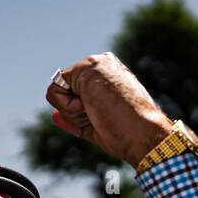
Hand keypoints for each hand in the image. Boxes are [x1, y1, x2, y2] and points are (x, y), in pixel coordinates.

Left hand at [45, 52, 173, 166]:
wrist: (142, 133)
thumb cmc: (126, 133)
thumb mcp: (95, 124)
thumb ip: (75, 117)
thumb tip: (54, 115)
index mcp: (107, 74)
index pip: (75, 92)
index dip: (79, 113)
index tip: (102, 119)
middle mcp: (100, 64)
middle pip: (65, 91)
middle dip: (75, 112)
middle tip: (101, 116)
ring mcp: (94, 63)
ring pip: (58, 91)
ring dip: (72, 111)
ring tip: (97, 111)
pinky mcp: (85, 68)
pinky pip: (54, 91)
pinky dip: (67, 108)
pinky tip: (89, 107)